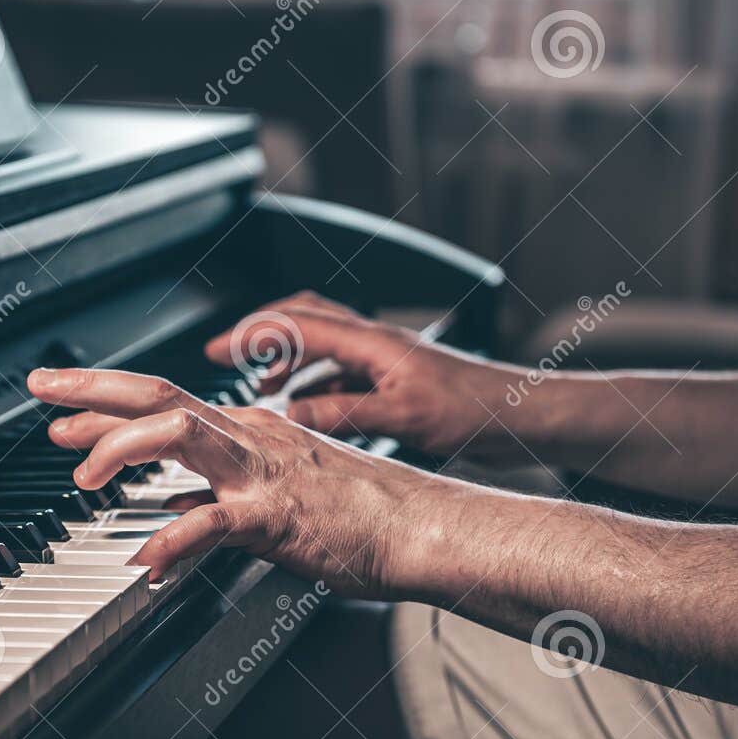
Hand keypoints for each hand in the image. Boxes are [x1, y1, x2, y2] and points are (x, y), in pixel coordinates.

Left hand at [26, 367, 453, 592]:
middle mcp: (249, 437)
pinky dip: (172, 540)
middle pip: (158, 395)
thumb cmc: (360, 514)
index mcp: (248, 430)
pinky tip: (143, 561)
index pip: (163, 399)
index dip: (104, 399)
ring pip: (178, 433)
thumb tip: (169, 505)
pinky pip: (213, 522)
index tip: (61, 407)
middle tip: (42, 393)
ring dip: (120, 448)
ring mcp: (262, 472)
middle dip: (92, 391)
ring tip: (83, 478)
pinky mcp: (277, 515)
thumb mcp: (273, 494)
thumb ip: (217, 496)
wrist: (422, 526)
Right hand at [204, 291, 525, 455]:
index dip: (251, 334)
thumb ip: (343, 413)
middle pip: (305, 321)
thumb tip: (291, 416)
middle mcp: (376, 343)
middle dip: (263, 335)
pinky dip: (315, 388)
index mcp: (373, 342)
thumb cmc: (476, 409)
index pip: (297, 325)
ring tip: (264, 390)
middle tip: (230, 355)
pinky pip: (341, 375)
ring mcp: (385, 361)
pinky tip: (309, 411)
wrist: (521, 417)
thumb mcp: (403, 416)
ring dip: (288, 363)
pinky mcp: (395, 382)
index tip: (216, 348)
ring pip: (322, 348)